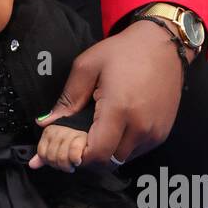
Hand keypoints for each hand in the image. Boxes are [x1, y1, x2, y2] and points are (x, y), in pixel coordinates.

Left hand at [28, 121, 87, 172]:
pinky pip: (73, 154)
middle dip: (59, 165)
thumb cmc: (72, 140)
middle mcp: (57, 130)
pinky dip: (75, 160)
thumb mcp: (55, 147)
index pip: (42, 154)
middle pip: (51, 157)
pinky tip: (77, 161)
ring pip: (61, 157)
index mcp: (48, 132)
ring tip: (72, 164)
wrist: (90, 130)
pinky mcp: (81, 137)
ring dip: (68, 165)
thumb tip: (32, 165)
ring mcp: (69, 133)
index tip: (57, 162)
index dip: (49, 162)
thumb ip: (43, 156)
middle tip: (66, 165)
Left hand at [34, 21, 187, 171]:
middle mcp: (141, 127)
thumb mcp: (87, 66)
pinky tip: (112, 131)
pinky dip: (120, 148)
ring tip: (94, 135)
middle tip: (75, 142)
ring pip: (122, 160)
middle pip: (108, 162)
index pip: (96, 154)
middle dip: (87, 158)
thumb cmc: (123, 51)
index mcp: (120, 110)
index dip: (77, 156)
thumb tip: (45, 123)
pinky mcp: (162, 134)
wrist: (163, 45)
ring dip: (105, 154)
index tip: (67, 145)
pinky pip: (136, 152)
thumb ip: (67, 99)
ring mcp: (154, 133)